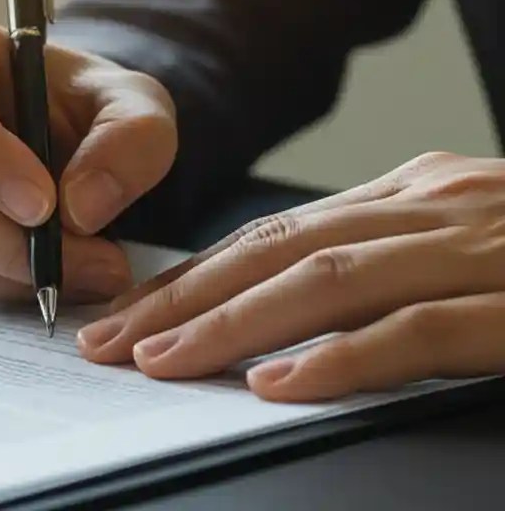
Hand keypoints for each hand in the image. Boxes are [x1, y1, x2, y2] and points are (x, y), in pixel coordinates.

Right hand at [0, 13, 176, 300]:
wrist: (45, 123)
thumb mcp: (129, 97)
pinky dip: (5, 282)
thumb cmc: (73, 98)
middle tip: (93, 258)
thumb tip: (83, 209)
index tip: (44, 204)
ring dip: (15, 270)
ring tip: (93, 268)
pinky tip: (57, 270)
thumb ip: (129, 137)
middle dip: (7, 240)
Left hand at [77, 152, 504, 401]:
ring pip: (329, 279)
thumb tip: (284, 313)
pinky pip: (422, 328)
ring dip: (232, 323)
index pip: (274, 232)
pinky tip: (279, 382)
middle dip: (183, 298)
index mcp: (417, 192)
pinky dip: (344, 357)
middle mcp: (437, 205)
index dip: (192, 274)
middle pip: (278, 249)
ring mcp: (484, 249)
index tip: (127, 313)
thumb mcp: (466, 241)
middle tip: (109, 342)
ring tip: (161, 362)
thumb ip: (388, 258)